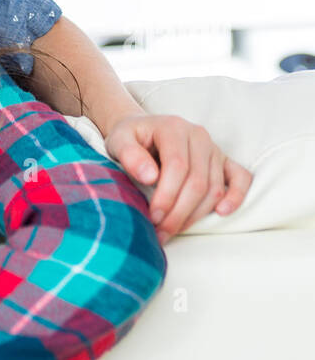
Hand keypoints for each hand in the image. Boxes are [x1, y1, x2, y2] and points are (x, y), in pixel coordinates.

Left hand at [104, 113, 252, 244]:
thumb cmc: (130, 139)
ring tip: (173, 230)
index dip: (166, 196)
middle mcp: (198, 136)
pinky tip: (222, 213)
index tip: (153, 217)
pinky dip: (236, 196)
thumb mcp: (118, 140)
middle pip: (197, 182)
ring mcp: (214, 148)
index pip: (177, 167)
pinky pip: (241, 178)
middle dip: (179, 212)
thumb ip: (129, 155)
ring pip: (214, 187)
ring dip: (196, 214)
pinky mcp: (224, 160)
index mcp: (173, 127)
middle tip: (161, 232)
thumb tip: (150, 176)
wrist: (143, 132)